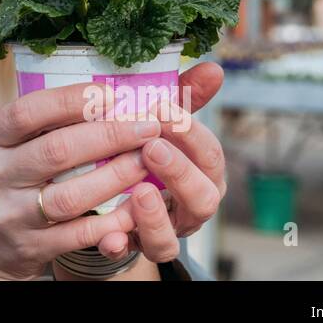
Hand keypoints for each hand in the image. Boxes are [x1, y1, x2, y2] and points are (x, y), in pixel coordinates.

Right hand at [0, 82, 159, 279]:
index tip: (111, 94)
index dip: (72, 100)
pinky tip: (136, 206)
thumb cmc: (2, 185)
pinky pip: (80, 233)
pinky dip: (112, 220)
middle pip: (57, 150)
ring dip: (116, 176)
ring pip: (71, 194)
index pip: (28, 112)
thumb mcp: (4, 148)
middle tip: (147, 126)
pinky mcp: (31, 247)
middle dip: (110, 135)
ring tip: (147, 161)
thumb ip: (41, 126)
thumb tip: (101, 97)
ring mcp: (11, 214)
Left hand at [94, 63, 227, 264]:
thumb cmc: (146, 149)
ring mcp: (162, 232)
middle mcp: (189, 208)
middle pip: (202, 198)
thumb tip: (214, 68)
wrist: (114, 197)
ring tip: (139, 191)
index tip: (164, 108)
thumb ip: (185, 97)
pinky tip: (108, 235)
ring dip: (155, 215)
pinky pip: (129, 254)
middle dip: (179, 171)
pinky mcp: (132, 248)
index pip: (210, 155)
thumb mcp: (163, 124)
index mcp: (202, 174)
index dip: (191, 134)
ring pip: (170, 238)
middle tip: (152, 147)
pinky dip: (119, 245)